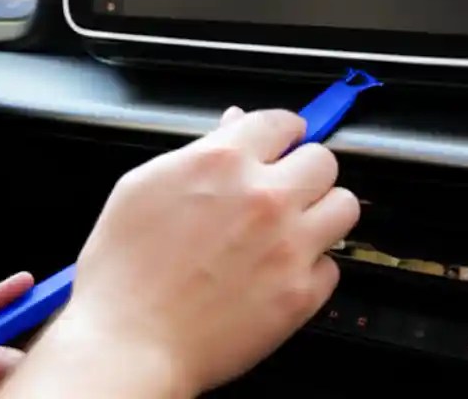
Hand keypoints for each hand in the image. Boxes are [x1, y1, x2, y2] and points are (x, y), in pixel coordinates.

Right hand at [0, 106, 359, 397]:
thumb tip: (234, 126)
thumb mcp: (144, 187)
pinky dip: (311, 269)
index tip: (284, 143)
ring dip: (322, 213)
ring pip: (344, 205)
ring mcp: (289, 245)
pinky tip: (279, 274)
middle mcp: (264, 197)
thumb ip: (198, 151)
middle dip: (304, 171)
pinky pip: (332, 266)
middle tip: (286, 190)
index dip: (283, 133)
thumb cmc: (124, 274)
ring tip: (296, 227)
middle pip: (323, 160)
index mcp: (222, 162)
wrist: (129, 345)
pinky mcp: (301, 292)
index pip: (282, 122)